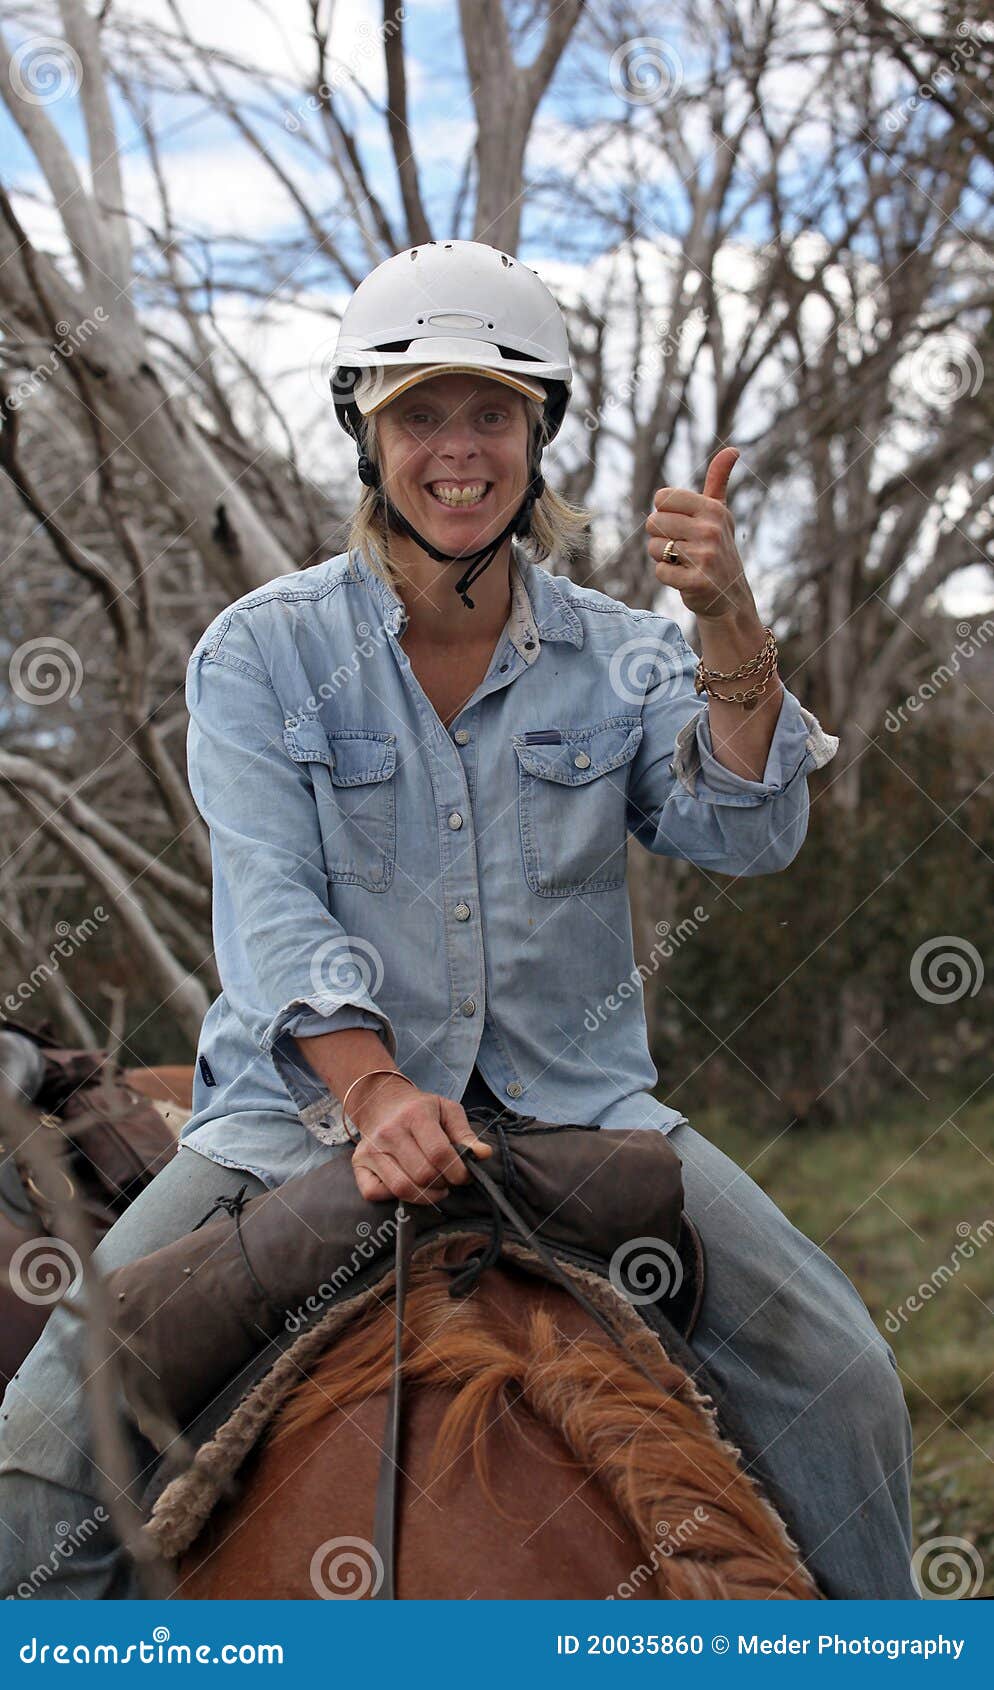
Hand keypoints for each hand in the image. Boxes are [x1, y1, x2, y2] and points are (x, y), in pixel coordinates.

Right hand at [348, 1076, 492, 1203]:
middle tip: (448, 1180)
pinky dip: (394, 1198)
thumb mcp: (448, 1111)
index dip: (458, 1172)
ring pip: (401, 1189)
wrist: (382, 1102)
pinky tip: (408, 1186)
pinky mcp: (359, 1164)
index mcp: (415, 1115)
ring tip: (434, 1188)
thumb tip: (484, 1155)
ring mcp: (371, 1149)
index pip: (440, 1153)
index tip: (464, 1176)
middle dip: (443, 1184)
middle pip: (422, 1175)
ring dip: (425, 1197)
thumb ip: (466, 1134)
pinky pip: (374, 1193)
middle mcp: (389, 1132)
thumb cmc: (420, 1110)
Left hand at [645, 447, 754, 621]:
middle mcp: (711, 529)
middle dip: (660, 537)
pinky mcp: (697, 581)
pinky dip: (666, 576)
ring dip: (661, 558)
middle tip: (680, 547)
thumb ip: (718, 481)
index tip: (680, 524)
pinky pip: (659, 572)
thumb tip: (732, 450)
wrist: (730, 597)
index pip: (663, 498)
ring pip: (654, 548)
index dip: (664, 513)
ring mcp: (705, 556)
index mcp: (712, 508)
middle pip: (654, 522)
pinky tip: (684, 578)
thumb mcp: (719, 513)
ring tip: (683, 562)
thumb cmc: (717, 549)